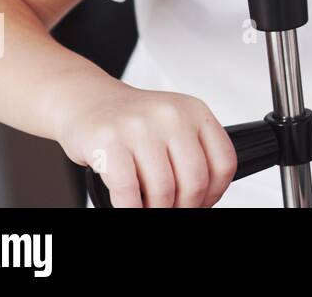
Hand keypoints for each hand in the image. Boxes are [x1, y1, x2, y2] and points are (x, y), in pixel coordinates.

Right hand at [55, 78, 236, 207]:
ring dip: (157, 211)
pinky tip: (131, 207)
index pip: (224, 162)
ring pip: (163, 191)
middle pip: (195, 181)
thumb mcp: (174, 125)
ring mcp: (139, 127)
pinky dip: (132, 209)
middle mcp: (171, 115)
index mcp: (195, 112)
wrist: (88, 101)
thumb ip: (192, 153)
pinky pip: (128, 192)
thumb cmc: (132, 122)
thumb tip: (202, 199)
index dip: (214, 193)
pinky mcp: (108, 141)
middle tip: (173, 210)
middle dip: (185, 207)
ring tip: (149, 208)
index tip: (202, 203)